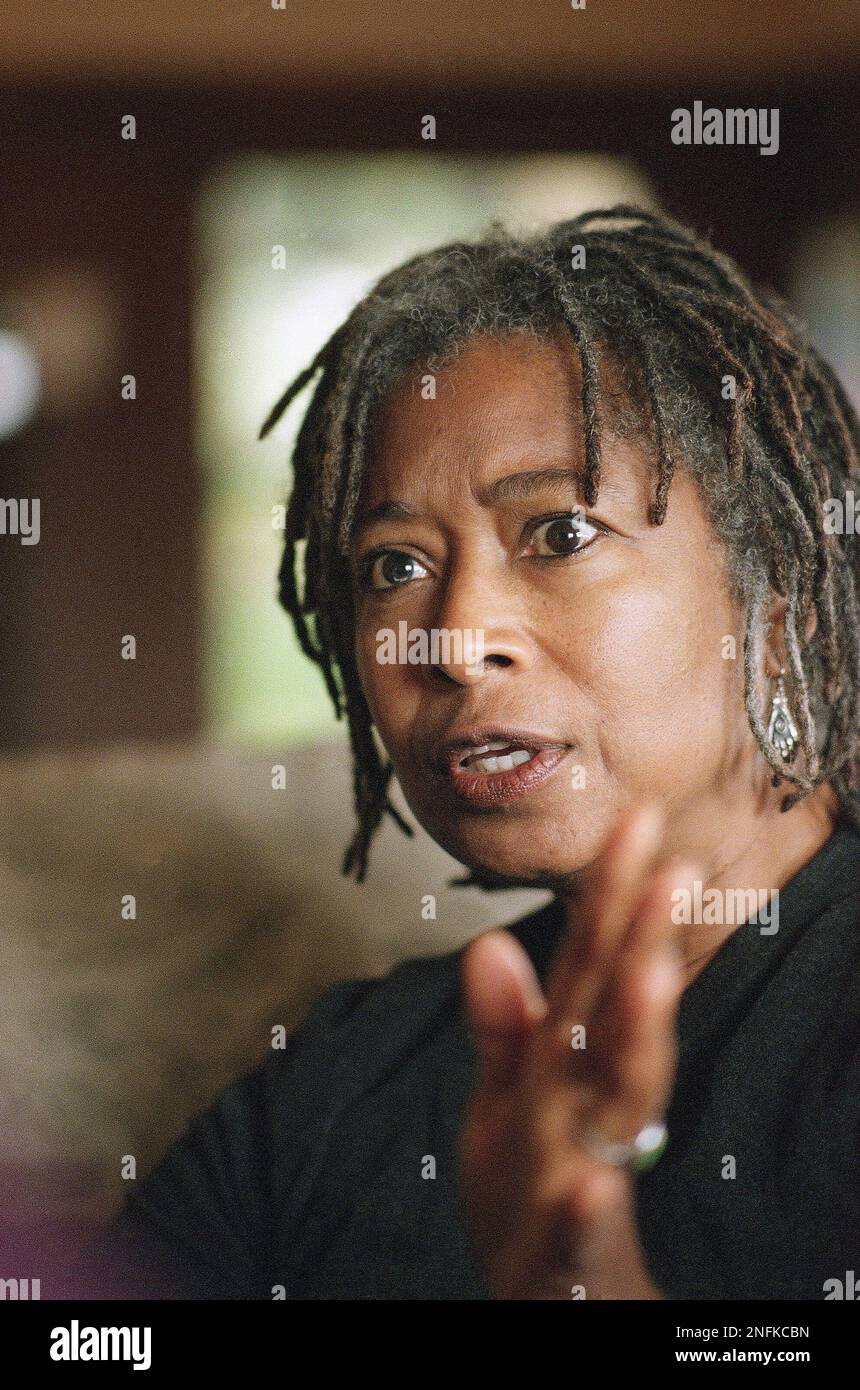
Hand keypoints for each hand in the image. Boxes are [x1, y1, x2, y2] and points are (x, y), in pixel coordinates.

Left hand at [459, 802, 697, 1299]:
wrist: (544, 1300)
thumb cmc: (530, 1185)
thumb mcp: (506, 1096)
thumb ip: (502, 1026)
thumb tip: (487, 943)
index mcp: (569, 1059)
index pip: (592, 962)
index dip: (611, 892)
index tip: (636, 816)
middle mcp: (590, 1101)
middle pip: (617, 1012)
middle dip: (641, 940)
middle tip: (671, 866)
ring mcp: (587, 1168)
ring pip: (619, 1101)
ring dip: (635, 1038)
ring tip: (648, 973)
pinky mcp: (571, 1246)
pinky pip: (578, 1226)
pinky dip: (585, 1207)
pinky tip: (589, 1186)